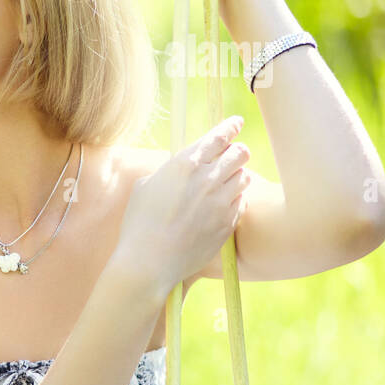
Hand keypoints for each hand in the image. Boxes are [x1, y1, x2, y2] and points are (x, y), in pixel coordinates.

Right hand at [114, 114, 253, 293]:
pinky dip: (236, 200)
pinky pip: (243, 202)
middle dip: (237, 152)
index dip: (231, 126)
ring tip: (225, 183)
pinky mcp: (229, 222)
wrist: (150, 261)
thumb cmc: (139, 224)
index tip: (236, 123)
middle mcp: (208, 178)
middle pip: (240, 153)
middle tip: (232, 156)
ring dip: (237, 176)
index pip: (219, 136)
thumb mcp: (144, 188)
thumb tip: (178, 170)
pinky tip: (223, 205)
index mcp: (185, 164)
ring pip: (245, 177)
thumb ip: (167, 172)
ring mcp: (222, 201)